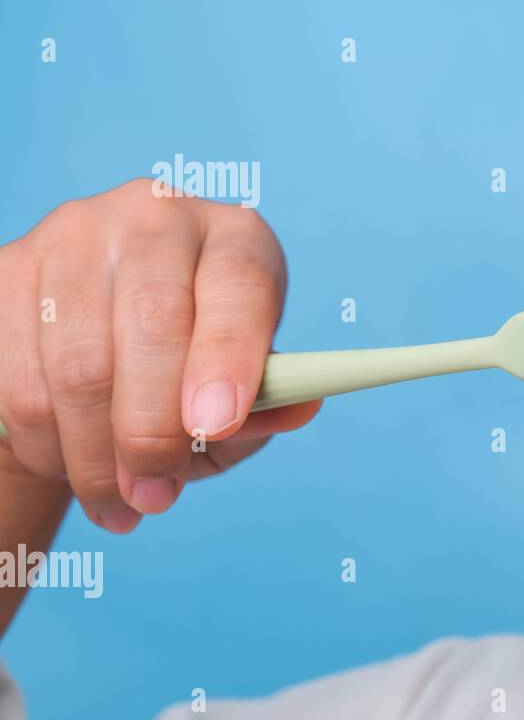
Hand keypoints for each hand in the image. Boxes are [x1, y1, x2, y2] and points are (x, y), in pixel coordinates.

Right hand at [0, 178, 320, 532]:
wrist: (97, 346)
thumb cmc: (193, 370)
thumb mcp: (245, 387)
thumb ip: (269, 405)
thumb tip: (300, 408)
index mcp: (234, 237)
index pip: (238, 282)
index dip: (229, 356)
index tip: (216, 425)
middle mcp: (155, 218)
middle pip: (151, 321)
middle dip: (152, 429)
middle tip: (155, 496)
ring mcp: (74, 237)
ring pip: (76, 362)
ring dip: (93, 454)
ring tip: (118, 501)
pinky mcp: (8, 272)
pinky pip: (16, 376)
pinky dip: (45, 442)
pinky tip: (70, 466)